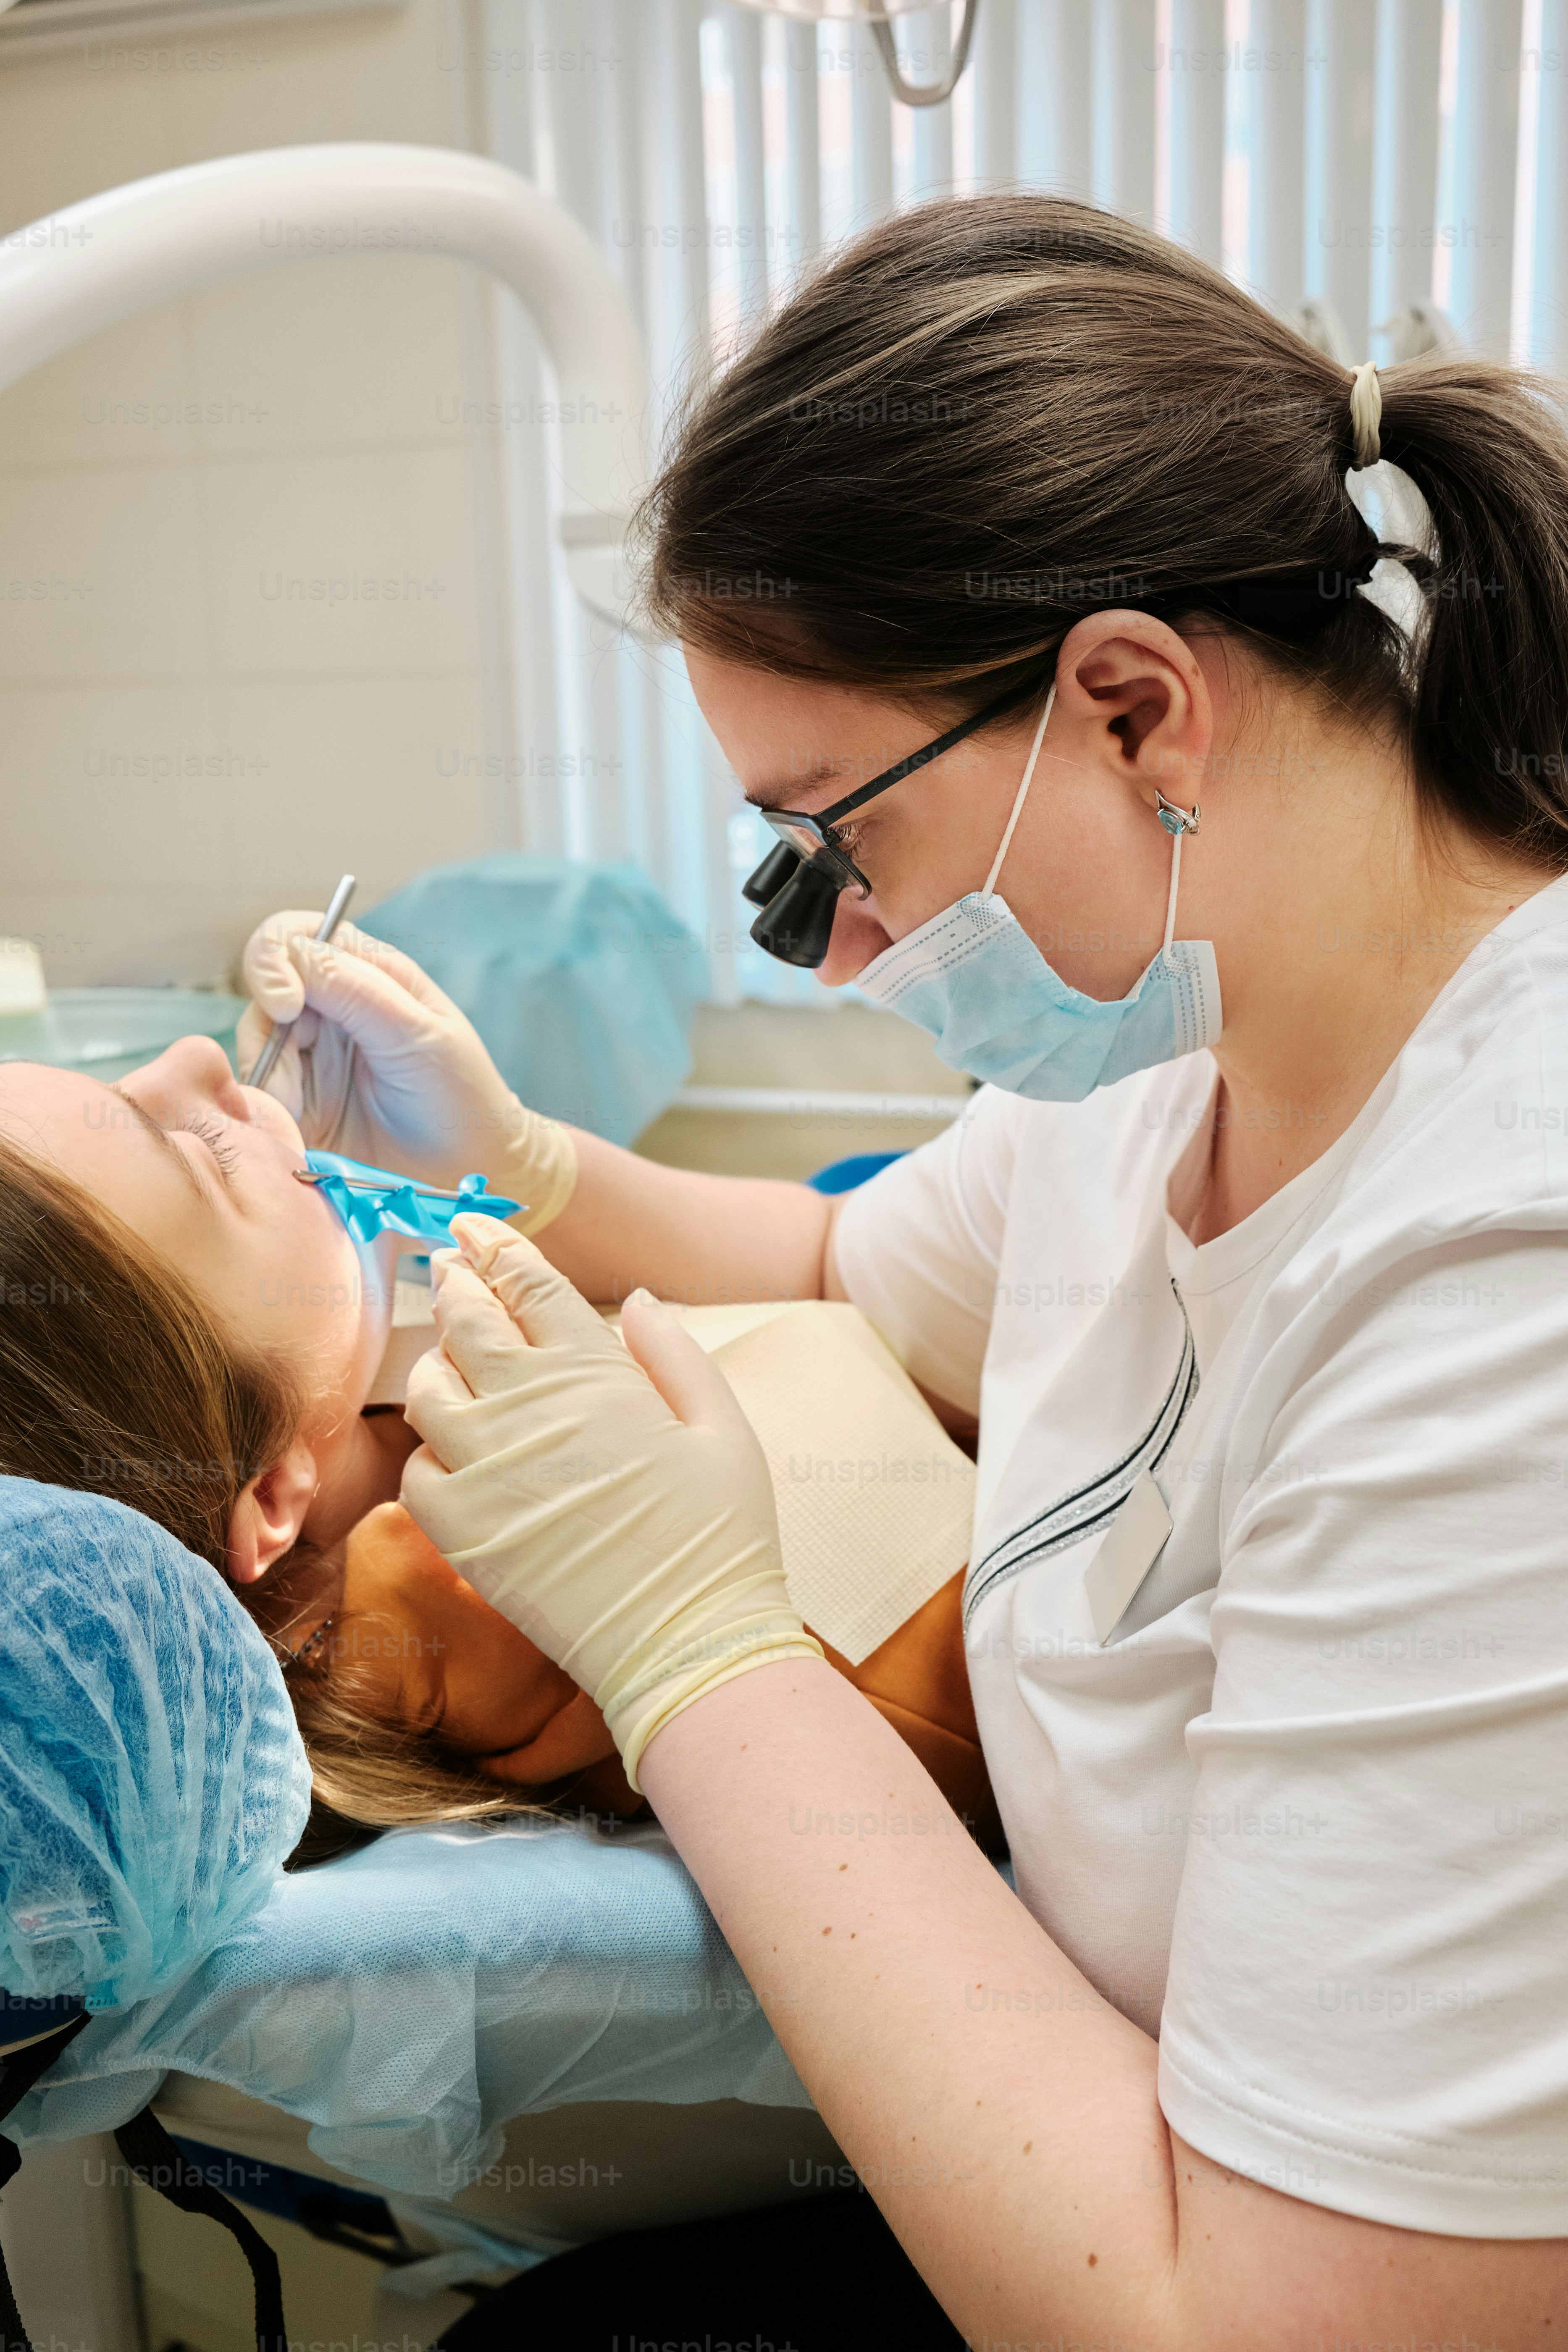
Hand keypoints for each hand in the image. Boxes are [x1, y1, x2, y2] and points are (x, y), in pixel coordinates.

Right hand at [236, 910, 576, 1231]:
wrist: (466, 1172)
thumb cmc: (459, 1096)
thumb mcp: (417, 1034)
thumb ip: (355, 988)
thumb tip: (289, 953)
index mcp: (366, 973)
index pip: (294, 936)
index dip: (274, 959)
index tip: (288, 1004)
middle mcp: (331, 1006)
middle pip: (262, 991)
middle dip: (269, 1032)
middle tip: (293, 1080)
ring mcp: (310, 1054)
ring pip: (254, 1042)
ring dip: (270, 1077)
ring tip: (302, 1112)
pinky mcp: (296, 1101)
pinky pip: (257, 1090)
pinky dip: (266, 1107)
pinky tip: (297, 1128)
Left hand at [400, 1215, 820, 1789]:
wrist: (688, 1641)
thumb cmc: (720, 1537)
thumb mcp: (724, 1428)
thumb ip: (674, 1354)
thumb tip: (637, 1299)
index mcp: (598, 1373)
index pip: (530, 1285)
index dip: (496, 1248)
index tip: (473, 1229)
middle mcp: (531, 1408)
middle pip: (468, 1321)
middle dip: (456, 1284)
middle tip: (450, 1269)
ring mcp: (488, 1467)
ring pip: (429, 1388)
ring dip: (435, 1363)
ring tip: (448, 1359)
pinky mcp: (462, 1529)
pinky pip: (418, 1469)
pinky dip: (428, 1451)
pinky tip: (453, 1450)